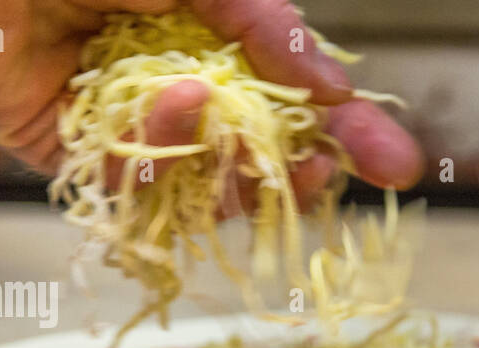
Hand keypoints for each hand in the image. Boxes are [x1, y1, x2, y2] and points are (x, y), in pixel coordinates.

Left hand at [0, 0, 423, 204]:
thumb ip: (264, 26)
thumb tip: (335, 86)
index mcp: (219, 56)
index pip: (300, 111)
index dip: (349, 138)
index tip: (396, 165)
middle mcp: (185, 104)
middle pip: (266, 167)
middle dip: (305, 175)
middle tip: (335, 176)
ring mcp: (137, 139)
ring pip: (211, 192)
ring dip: (232, 165)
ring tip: (221, 107)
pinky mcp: (82, 166)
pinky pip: (144, 189)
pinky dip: (164, 152)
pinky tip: (166, 96)